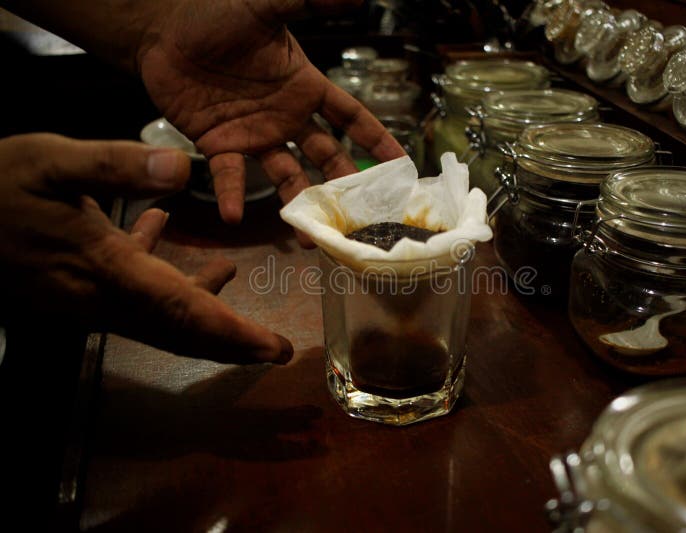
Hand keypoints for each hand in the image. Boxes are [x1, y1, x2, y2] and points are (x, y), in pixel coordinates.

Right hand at [0, 134, 291, 364]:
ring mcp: (87, 298)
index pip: (184, 311)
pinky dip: (156, 275)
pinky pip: (130, 294)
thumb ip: (117, 166)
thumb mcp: (52, 161)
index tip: (271, 347)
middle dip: (231, 340)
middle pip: (180, 329)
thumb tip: (184, 169)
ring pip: (159, 315)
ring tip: (231, 278)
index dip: (233, 331)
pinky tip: (159, 228)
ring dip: (200, 308)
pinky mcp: (75, 288)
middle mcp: (102, 296)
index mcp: (107, 269)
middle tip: (273, 348)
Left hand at [138, 0, 405, 233]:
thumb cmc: (216, 14)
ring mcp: (256, 135)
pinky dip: (232, 195)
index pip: (351, 118)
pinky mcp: (220, 146)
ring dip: (298, 206)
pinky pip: (231, 176)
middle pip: (327, 158)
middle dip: (345, 188)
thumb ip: (308, 2)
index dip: (376, 140)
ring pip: (287, 177)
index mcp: (304, 89)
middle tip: (363, 219)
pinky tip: (233, 216)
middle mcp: (287, 118)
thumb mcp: (266, 8)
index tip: (401, 166)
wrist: (164, 31)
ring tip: (310, 239)